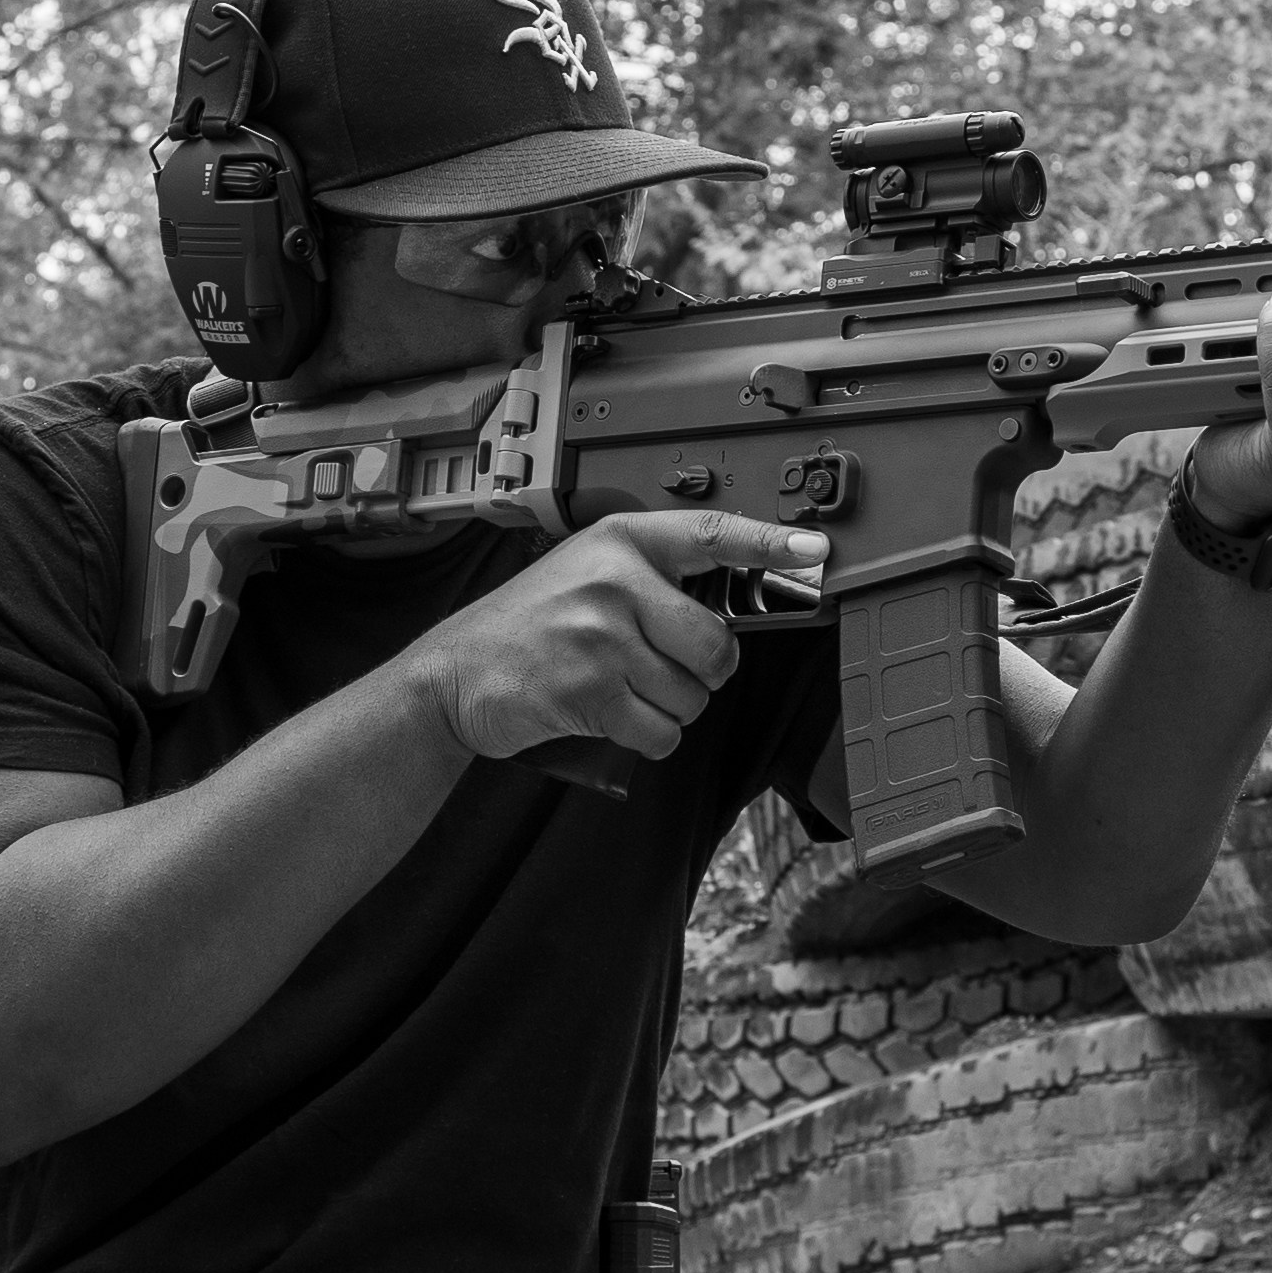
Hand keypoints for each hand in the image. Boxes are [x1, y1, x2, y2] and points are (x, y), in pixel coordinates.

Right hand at [405, 510, 830, 761]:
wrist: (454, 674)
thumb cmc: (528, 625)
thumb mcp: (585, 574)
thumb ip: (651, 580)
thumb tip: (733, 606)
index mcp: (620, 542)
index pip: (712, 535)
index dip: (770, 543)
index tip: (817, 549)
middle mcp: (613, 582)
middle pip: (717, 646)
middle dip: (702, 674)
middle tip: (659, 668)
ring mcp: (600, 636)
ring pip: (692, 698)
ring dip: (667, 709)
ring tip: (617, 688)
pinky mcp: (589, 691)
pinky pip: (662, 734)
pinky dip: (645, 737)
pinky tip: (607, 715)